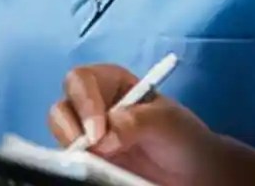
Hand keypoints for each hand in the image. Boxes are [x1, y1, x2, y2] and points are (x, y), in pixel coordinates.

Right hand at [49, 64, 222, 185]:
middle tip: (91, 153)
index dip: (84, 102)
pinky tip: (92, 173)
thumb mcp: (167, 122)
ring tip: (96, 166)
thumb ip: (136, 122)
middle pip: (61, 109)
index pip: (82, 80)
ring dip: (72, 151)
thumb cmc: (183, 138)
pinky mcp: (87, 163)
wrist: (193, 174)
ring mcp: (87, 138)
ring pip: (61, 138)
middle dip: (70, 129)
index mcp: (111, 83)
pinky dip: (74, 167)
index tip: (98, 132)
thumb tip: (102, 138)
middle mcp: (92, 108)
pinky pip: (69, 163)